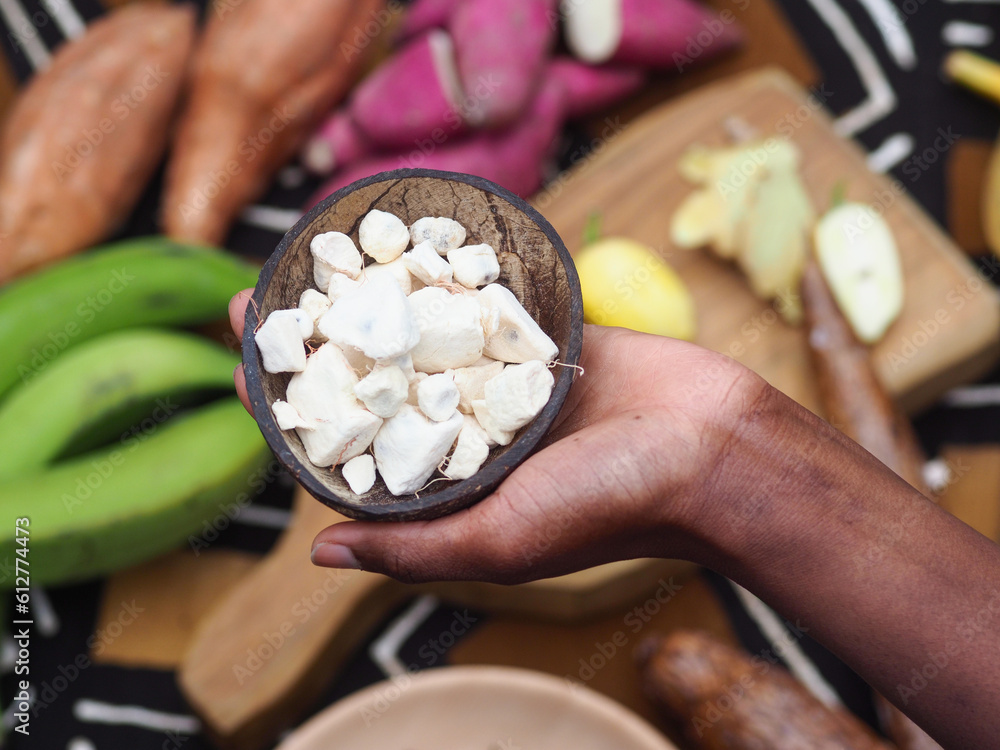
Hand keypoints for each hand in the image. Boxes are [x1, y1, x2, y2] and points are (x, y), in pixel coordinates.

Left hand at [229, 289, 767, 583]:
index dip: (290, 409)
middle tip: (255, 296)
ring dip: (363, 303)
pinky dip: (440, 279)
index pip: (348, 445)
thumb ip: (412, 546)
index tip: (240, 366)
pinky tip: (394, 249)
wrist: (711, 446)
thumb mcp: (500, 541)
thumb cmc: (609, 505)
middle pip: (371, 380)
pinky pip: (479, 304)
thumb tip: (319, 555)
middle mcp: (466, 431)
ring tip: (306, 262)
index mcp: (450, 485)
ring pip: (418, 335)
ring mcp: (500, 380)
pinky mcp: (538, 339)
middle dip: (311, 342)